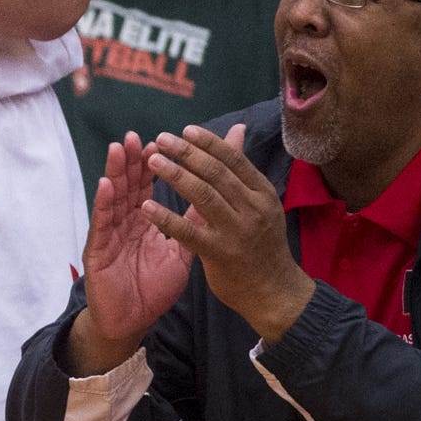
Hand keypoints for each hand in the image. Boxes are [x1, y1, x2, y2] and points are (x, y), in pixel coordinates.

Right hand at [76, 132, 192, 368]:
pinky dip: (102, 203)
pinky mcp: (98, 251)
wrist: (133, 320)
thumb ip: (194, 222)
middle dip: (131, 160)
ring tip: (119, 148)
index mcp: (142, 221)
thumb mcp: (182, 251)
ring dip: (115, 172)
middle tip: (137, 135)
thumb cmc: (153, 287)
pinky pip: (101, 224)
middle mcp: (124, 223)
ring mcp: (109, 235)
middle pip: (127, 185)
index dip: (154, 164)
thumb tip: (215, 197)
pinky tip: (106, 185)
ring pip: (112, 198)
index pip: (147, 186)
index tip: (166, 141)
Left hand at [143, 124, 315, 340]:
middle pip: (217, 173)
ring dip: (175, 175)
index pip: (234, 160)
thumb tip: (236, 129)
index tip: (184, 130)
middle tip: (162, 139)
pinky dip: (166, 217)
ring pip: (203, 196)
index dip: (209, 143)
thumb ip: (240, 168)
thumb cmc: (260, 241)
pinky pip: (188, 231)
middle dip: (187, 153)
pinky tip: (146, 206)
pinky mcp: (220, 253)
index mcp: (262, 193)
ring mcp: (237, 231)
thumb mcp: (259, 202)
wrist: (273, 291)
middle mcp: (254, 208)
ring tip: (152, 161)